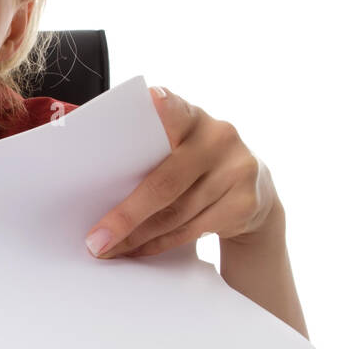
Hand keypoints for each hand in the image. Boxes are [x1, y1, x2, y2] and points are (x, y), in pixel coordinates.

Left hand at [84, 86, 280, 258]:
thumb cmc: (194, 165)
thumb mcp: (180, 145)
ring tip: (109, 248)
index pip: (176, 109)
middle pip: (165, 183)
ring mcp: (236, 171)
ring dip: (137, 236)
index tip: (153, 99)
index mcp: (192, 117)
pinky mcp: (244, 204)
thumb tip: (96, 186)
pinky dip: (159, 243)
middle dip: (126, 216)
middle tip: (96, 239)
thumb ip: (151, 150)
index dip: (165, 106)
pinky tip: (138, 248)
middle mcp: (218, 138)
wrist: (253, 190)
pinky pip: (191, 231)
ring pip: (175, 214)